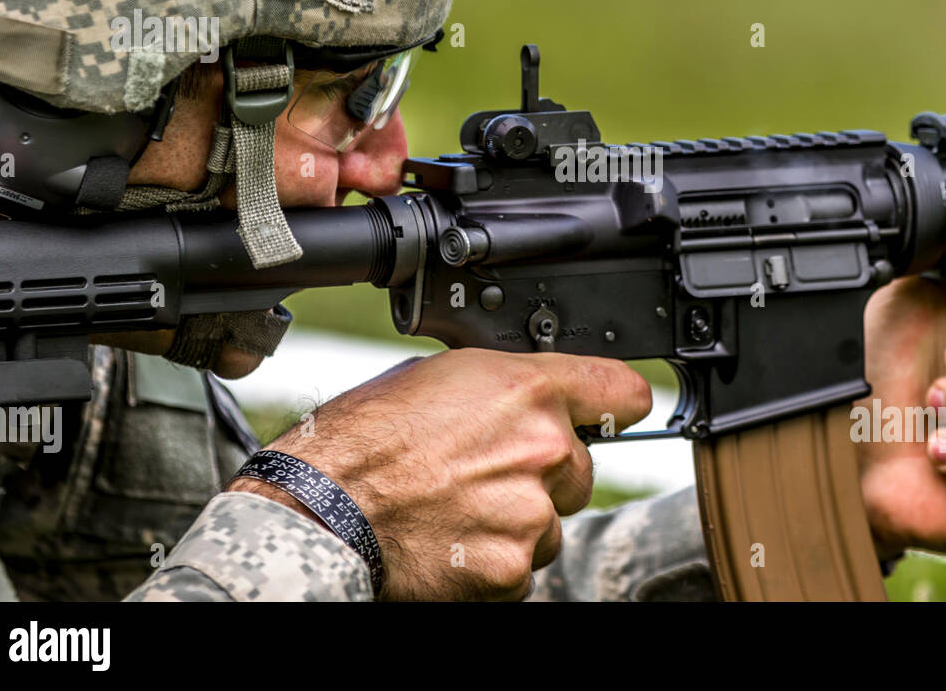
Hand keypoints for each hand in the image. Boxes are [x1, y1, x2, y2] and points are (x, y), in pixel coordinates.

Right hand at [227, 348, 651, 599]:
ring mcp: (530, 514)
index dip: (614, 404)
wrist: (323, 508)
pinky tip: (452, 537)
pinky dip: (492, 558)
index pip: (623, 392)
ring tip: (455, 505)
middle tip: (480, 472)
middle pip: (580, 467)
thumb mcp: (444, 375)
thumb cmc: (368, 438)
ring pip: (550, 522)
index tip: (610, 414)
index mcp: (528, 391)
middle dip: (542, 473)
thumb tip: (539, 393)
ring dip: (516, 520)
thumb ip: (509, 384)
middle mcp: (542, 449)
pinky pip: (522, 565)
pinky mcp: (511, 569)